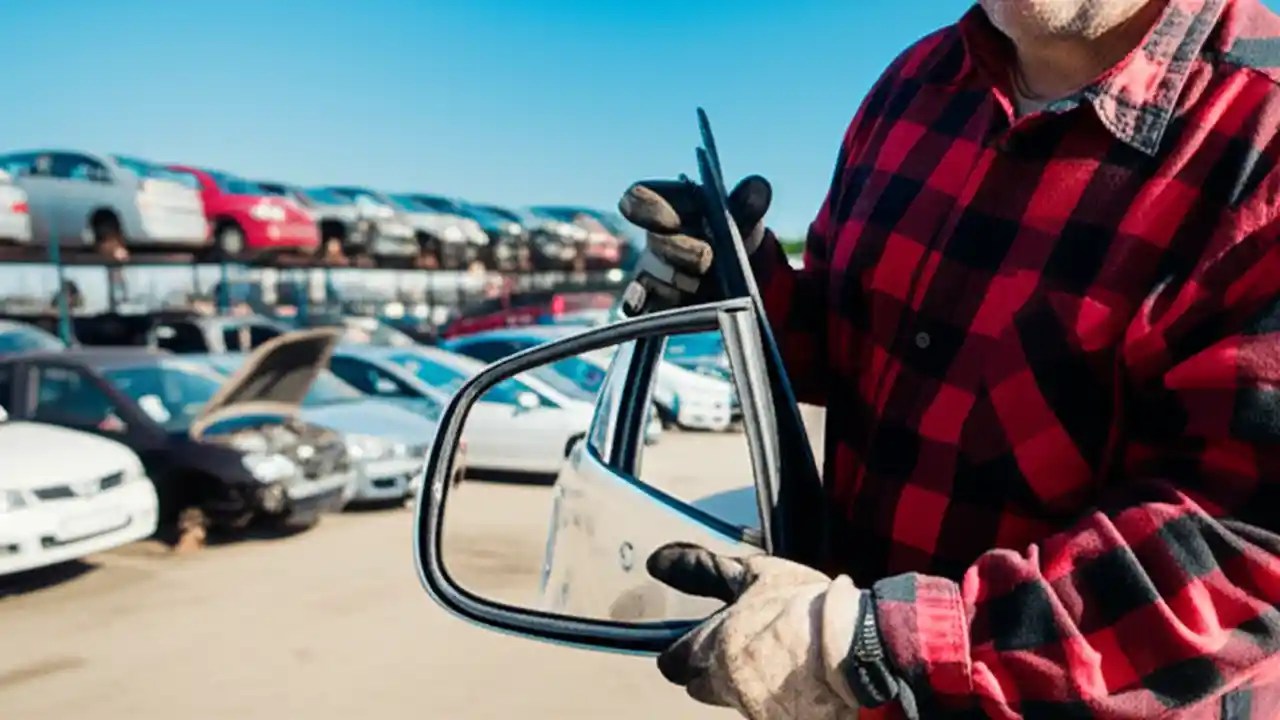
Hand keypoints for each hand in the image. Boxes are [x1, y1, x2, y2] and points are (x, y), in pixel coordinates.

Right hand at [616, 175, 772, 315]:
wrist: (741, 269)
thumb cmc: (734, 228)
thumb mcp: (746, 213)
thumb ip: (751, 199)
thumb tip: (758, 189)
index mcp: (666, 205)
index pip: (637, 199)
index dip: (648, 210)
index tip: (671, 222)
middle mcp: (653, 237)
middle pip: (653, 244)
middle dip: (680, 252)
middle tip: (706, 258)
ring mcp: (651, 270)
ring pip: (652, 279)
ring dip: (681, 284)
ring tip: (705, 283)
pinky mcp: (655, 300)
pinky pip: (644, 306)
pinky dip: (655, 307)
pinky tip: (672, 308)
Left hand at [647, 542, 862, 719]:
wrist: (852, 643)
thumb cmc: (800, 604)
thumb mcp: (751, 574)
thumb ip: (700, 570)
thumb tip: (655, 562)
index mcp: (710, 646)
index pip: (674, 663)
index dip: (681, 653)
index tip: (689, 646)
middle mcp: (723, 682)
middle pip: (700, 686)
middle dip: (711, 672)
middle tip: (741, 649)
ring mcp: (749, 705)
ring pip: (733, 696)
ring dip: (745, 682)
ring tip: (775, 659)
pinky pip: (763, 708)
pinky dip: (773, 695)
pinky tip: (793, 676)